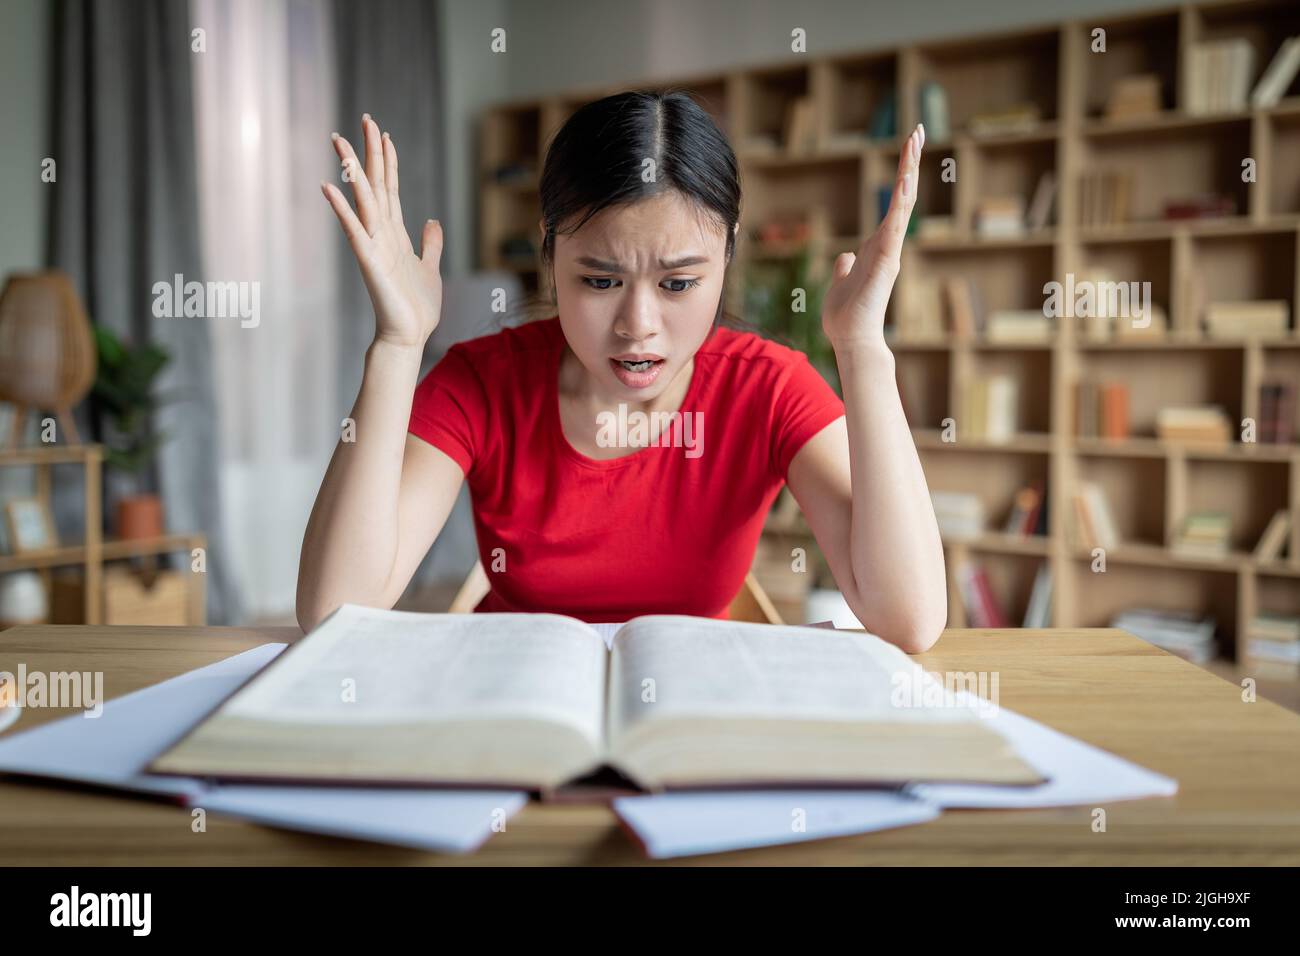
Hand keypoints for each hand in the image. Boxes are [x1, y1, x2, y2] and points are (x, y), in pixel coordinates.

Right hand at [321, 114, 442, 348]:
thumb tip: (432, 219)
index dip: (388, 160)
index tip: (384, 133)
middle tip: (365, 118)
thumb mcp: (430, 267)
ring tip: (341, 141)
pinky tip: (329, 187)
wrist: (409, 335)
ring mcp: (373, 244)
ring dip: (352, 170)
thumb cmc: (417, 306)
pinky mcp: (369, 261)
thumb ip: (431, 243)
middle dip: (369, 152)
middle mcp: (382, 233)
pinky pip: (353, 230)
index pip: (390, 188)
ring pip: (362, 199)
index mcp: (396, 233)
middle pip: (374, 184)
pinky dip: (341, 209)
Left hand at [821, 123, 923, 348]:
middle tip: (918, 130)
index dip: (900, 177)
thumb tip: (846, 256)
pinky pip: (895, 225)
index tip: (906, 148)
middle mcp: (888, 245)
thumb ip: (846, 267)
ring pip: (903, 204)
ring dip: (908, 172)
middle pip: (903, 196)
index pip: (893, 204)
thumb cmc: (847, 316)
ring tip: (915, 141)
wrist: (851, 340)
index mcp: (877, 246)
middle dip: (910, 163)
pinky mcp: (886, 261)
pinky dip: (900, 202)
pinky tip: (905, 178)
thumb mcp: (841, 282)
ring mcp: (890, 251)